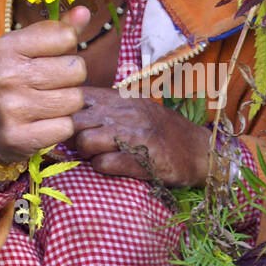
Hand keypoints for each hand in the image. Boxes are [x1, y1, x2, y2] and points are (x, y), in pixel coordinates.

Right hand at [0, 5, 90, 162]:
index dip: (66, 48)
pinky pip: (66, 126)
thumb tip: (84, 12)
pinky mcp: (19, 137)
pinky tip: (42, 123)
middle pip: (76, 70)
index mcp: (6, 47)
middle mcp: (5, 76)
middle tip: (48, 85)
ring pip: (75, 99)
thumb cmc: (15, 81)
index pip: (66, 36)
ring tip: (46, 104)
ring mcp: (11, 109)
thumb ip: (58, 31)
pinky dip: (60, 126)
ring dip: (67, 103)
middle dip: (70, 78)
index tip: (48, 57)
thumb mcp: (28, 50)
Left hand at [66, 86, 211, 187]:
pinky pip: (103, 164)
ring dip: (85, 154)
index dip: (65, 112)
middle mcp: (125, 112)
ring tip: (96, 156)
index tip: (66, 125)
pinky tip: (112, 167)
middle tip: (79, 146)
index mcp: (121, 98)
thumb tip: (70, 113)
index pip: (77, 96)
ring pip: (85, 141)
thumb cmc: (163, 131)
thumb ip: (106, 108)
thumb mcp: (135, 109)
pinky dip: (102, 168)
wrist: (200, 151)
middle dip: (70, 137)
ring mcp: (133, 135)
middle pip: (74, 120)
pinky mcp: (140, 159)